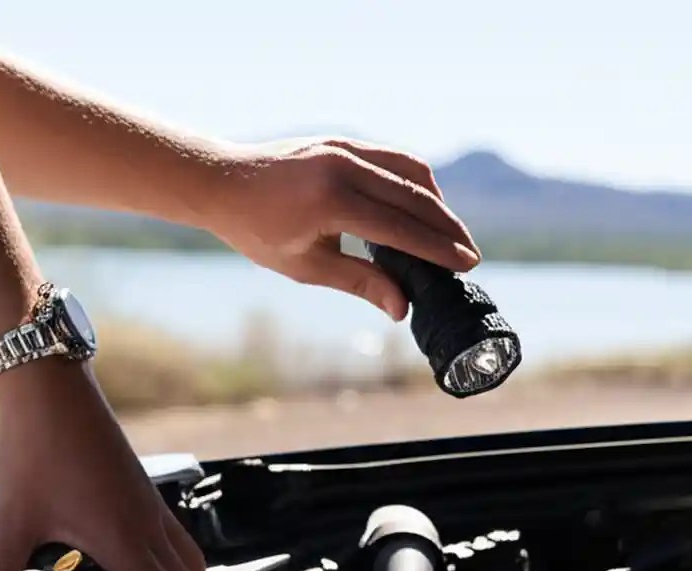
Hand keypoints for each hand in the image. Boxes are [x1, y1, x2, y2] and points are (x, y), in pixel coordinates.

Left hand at [0, 360, 207, 570]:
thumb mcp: (13, 519)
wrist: (53, 392)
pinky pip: (177, 538)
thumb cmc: (35, 450)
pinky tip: (148, 570)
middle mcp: (147, 526)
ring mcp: (151, 507)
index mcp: (122, 541)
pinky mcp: (146, 492)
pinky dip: (175, 564)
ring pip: (188, 560)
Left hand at [202, 137, 481, 320]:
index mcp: (330, 200)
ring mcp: (344, 147)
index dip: (437, 248)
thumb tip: (403, 308)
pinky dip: (414, 182)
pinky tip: (421, 206)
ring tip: (448, 233)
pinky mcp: (343, 141)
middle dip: (448, 226)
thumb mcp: (306, 265)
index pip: (400, 227)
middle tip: (470, 253)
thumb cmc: (257, 230)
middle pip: (415, 196)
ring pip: (410, 169)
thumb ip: (360, 282)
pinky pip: (392, 159)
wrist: (221, 181)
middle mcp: (342, 165)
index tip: (468, 263)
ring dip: (436, 201)